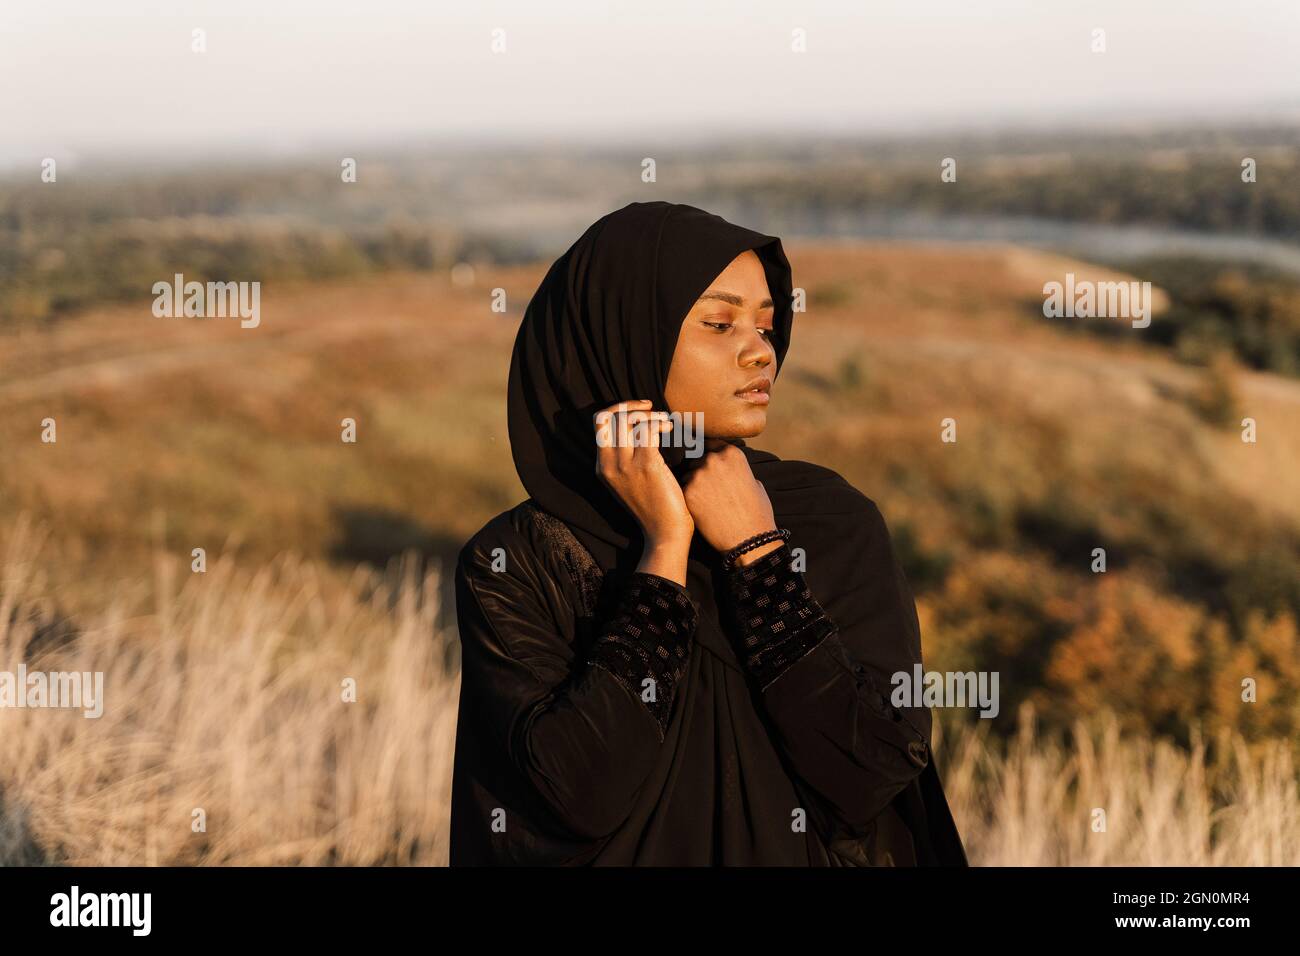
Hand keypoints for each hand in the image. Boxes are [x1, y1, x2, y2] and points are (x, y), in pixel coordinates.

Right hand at [593, 400, 693, 547]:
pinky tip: (670, 428)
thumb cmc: (654, 505)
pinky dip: (660, 422)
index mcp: (602, 468)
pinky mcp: (647, 465)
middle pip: (611, 417)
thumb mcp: (629, 481)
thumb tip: (636, 425)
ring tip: (665, 421)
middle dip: (632, 406)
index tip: (637, 411)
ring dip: (650, 414)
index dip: (617, 409)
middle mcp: (609, 465)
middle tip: (652, 409)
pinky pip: (648, 429)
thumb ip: (625, 457)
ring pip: (629, 420)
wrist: (664, 533)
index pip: (599, 424)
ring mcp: (626, 466)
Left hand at [679, 441, 778, 561]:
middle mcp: (714, 458)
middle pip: (696, 458)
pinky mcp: (688, 492)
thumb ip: (737, 469)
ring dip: (692, 484)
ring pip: (687, 473)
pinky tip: (701, 510)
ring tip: (707, 502)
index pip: (711, 444)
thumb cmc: (756, 513)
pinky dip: (689, 498)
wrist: (749, 539)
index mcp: (732, 453)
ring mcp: (700, 474)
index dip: (709, 455)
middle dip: (700, 471)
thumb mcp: (754, 482)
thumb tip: (728, 468)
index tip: (709, 467)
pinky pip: (682, 489)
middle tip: (709, 489)